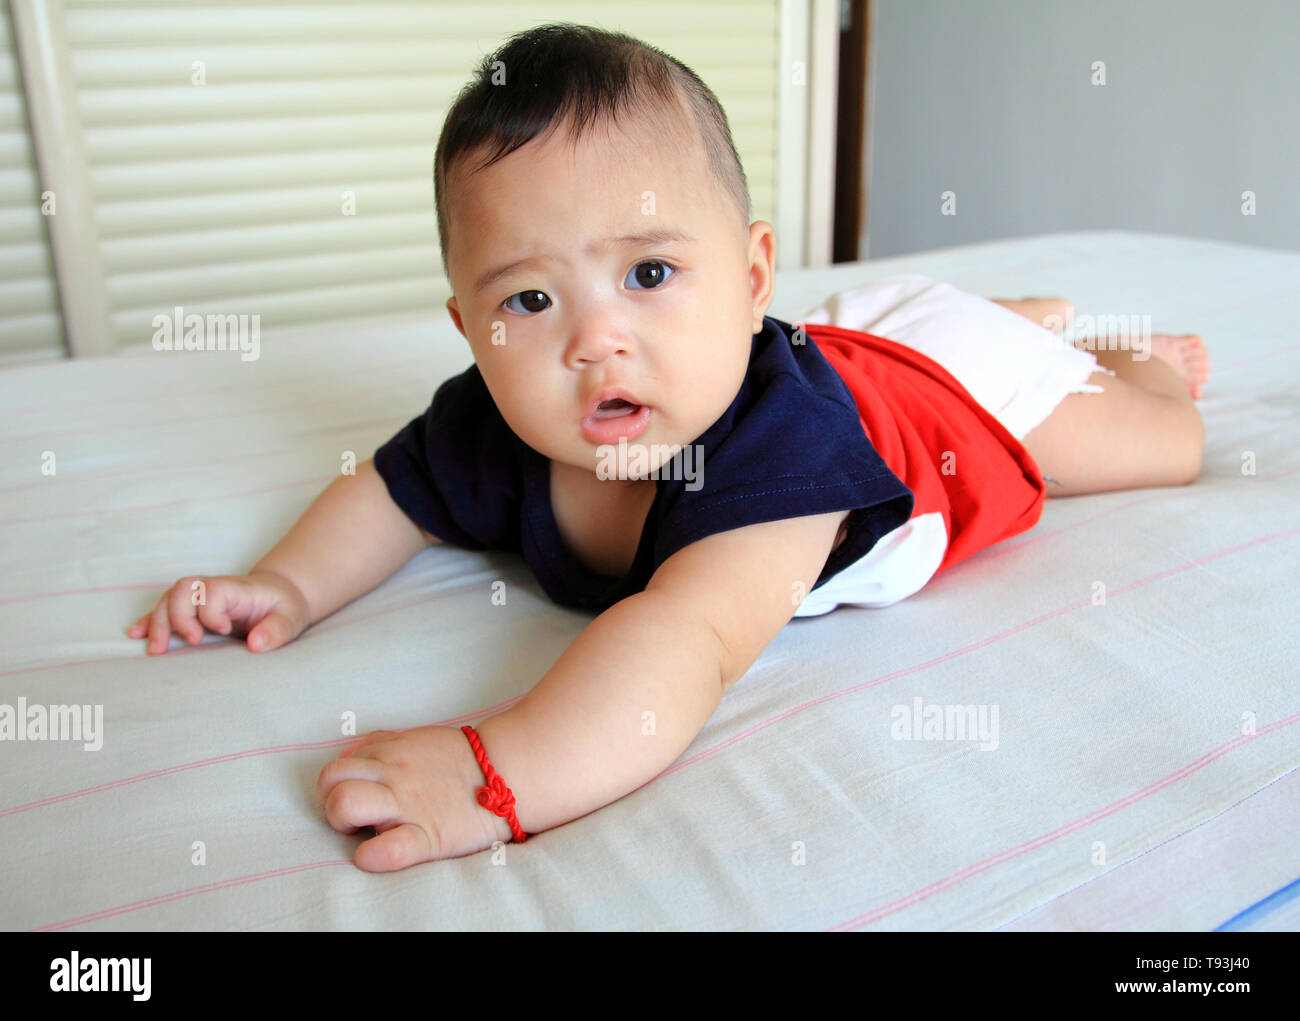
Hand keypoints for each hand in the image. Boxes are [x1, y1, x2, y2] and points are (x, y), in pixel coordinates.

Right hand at [125, 569, 310, 654]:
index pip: (213, 591)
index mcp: (237, 589)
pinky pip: (164, 610)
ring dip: (158, 623)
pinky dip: (150, 622)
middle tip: (192, 642)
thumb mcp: (292, 618)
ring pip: (168, 600)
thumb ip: (278, 630)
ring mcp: (200, 598)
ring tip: (156, 651)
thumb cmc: (284, 607)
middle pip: (182, 590)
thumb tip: (255, 645)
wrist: (279, 595)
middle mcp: (213, 589)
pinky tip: (137, 635)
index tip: (224, 630)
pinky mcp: (192, 609)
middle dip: (178, 616)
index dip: (212, 611)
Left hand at [317, 726, 511, 871]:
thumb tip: (353, 754)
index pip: (341, 763)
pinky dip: (370, 857)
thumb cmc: (461, 761)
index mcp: (392, 753)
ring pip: (344, 804)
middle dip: (330, 800)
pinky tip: (374, 855)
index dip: (340, 782)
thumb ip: (384, 743)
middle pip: (331, 780)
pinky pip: (385, 851)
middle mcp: (393, 775)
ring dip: (342, 821)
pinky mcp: (426, 836)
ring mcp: (406, 804)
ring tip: (362, 830)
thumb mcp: (417, 738)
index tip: (357, 793)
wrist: (510, 772)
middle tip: (352, 815)